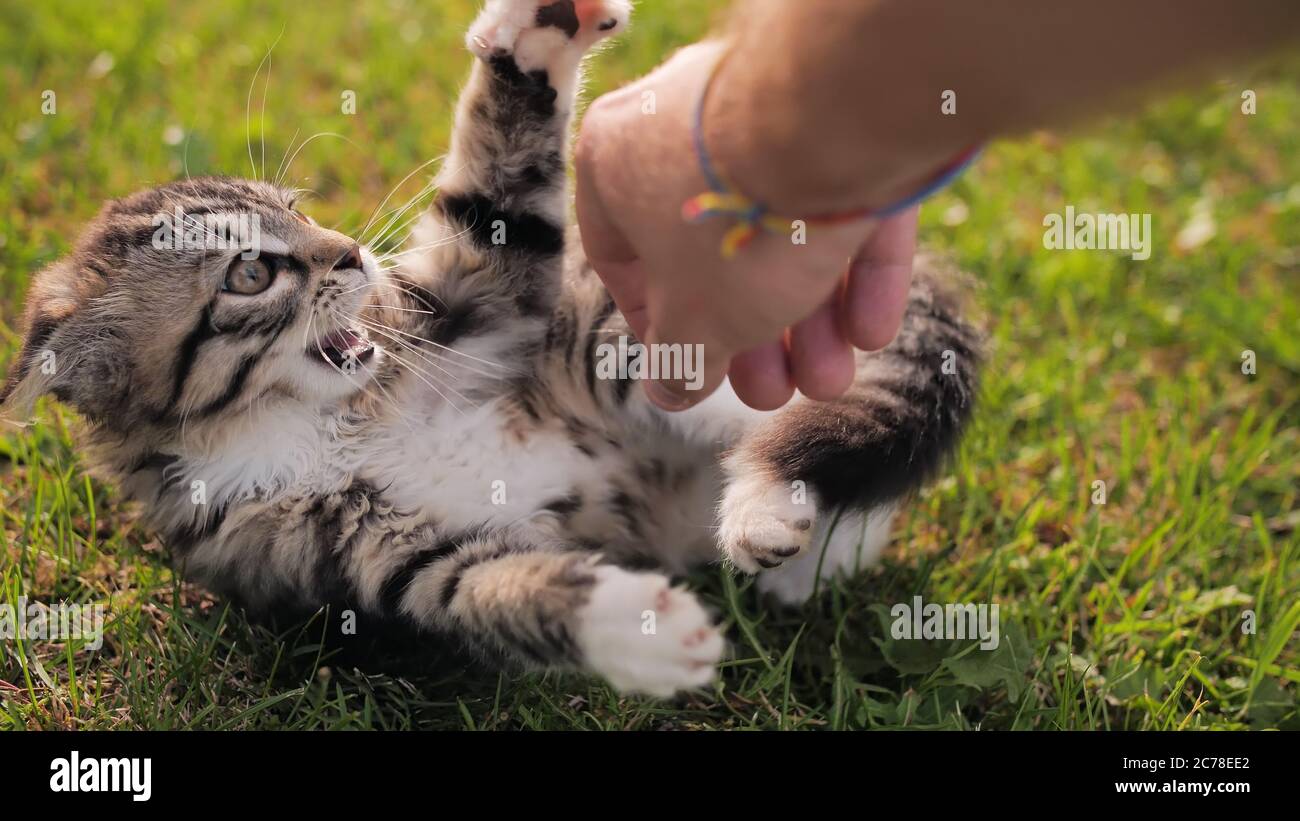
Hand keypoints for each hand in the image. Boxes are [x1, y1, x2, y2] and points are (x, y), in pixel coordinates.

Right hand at [575, 42, 917, 410]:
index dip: (653, 324)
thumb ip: (677, 361)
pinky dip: (851, 268)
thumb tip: (669, 390)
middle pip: (713, 253)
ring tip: (830, 378)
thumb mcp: (694, 320)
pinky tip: (868, 332)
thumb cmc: (737, 224)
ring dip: (806, 319)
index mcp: (615, 159)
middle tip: (773, 391)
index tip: (690, 366)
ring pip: (781, 233)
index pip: (618, 254)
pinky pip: (840, 203)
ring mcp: (769, 116)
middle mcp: (684, 126)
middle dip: (750, 338)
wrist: (841, 124)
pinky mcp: (846, 121)